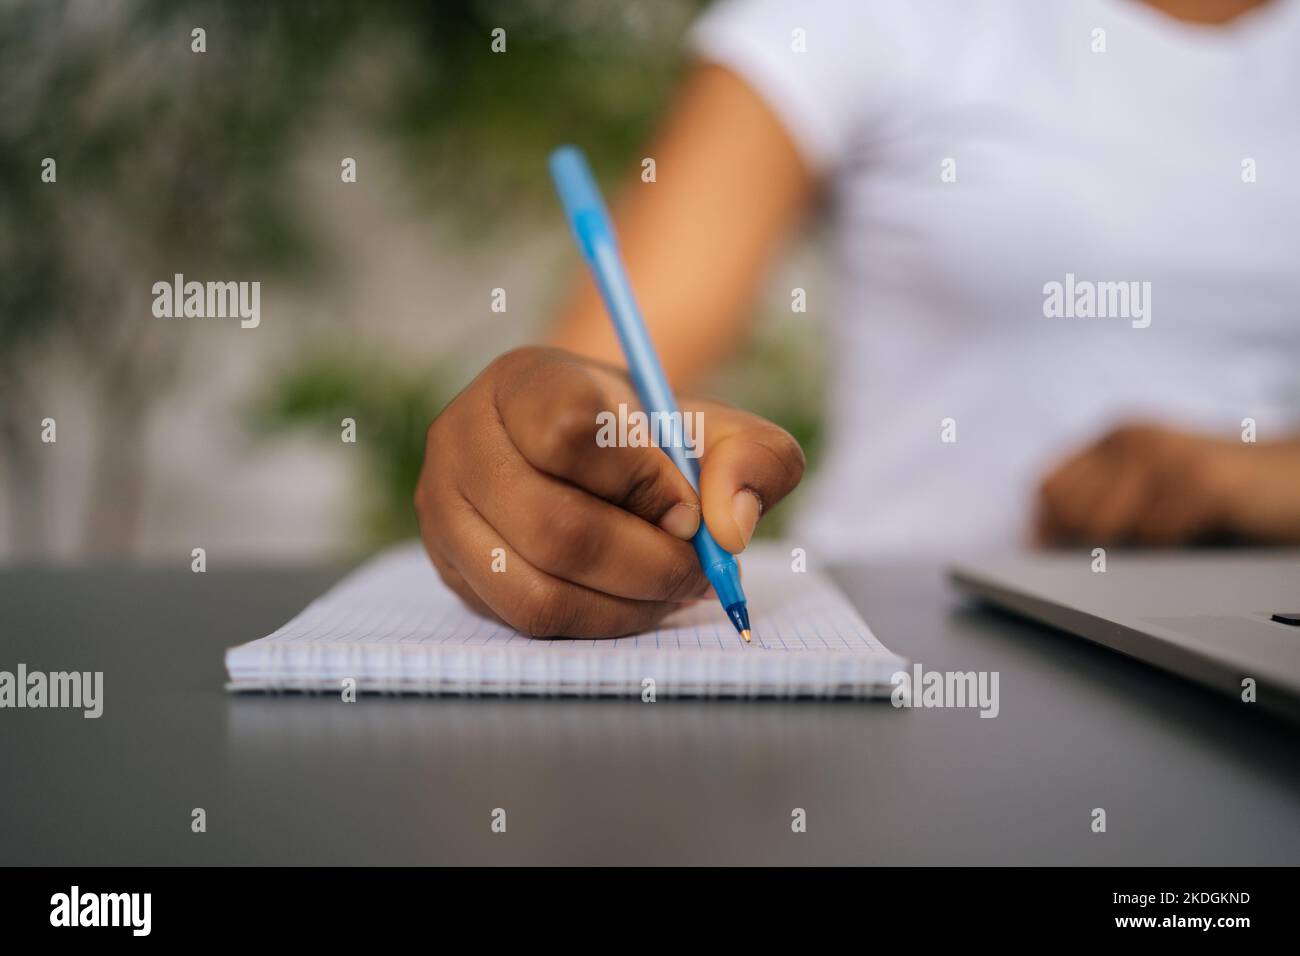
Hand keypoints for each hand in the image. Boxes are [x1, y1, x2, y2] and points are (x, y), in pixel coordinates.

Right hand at [413, 347, 804, 636]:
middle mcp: (462, 440)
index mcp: (523, 381)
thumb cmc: (650, 438)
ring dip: (625, 606)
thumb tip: (728, 528)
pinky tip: (631, 601)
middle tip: (697, 571)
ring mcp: (442, 511)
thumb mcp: (716, 429)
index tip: (688, 506)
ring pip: (536, 590)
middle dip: (648, 563)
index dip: (642, 481)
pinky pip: (525, 622)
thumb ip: (753, 457)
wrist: (586, 454)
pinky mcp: (450, 571)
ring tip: (669, 590)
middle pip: (555, 527)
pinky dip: (596, 624)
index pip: (568, 430)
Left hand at [1035, 422, 1299, 546]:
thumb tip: (1037, 538)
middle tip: (1130, 550)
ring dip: (1128, 549)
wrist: (1296, 481)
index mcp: (1115, 437)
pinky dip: (1167, 552)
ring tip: (1166, 540)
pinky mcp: (1199, 482)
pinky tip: (1194, 538)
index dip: (1048, 527)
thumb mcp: (1150, 487)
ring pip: (1102, 525)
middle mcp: (1133, 438)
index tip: (1062, 555)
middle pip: (1068, 511)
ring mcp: (1165, 457)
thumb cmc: (1221, 493)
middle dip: (1087, 542)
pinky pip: (1151, 537)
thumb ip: (1098, 501)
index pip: (1047, 487)